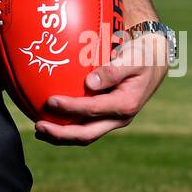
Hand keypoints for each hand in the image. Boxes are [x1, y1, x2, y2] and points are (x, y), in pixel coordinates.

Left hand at [34, 32, 167, 145]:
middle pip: (87, 134)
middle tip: (38, 127)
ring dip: (61, 135)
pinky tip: (49, 119)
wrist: (152, 63)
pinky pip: (84, 125)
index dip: (71, 108)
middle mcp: (118, 118)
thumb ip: (113, 70)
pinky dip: (66, 126)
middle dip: (61, 134)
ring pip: (84, 134)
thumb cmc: (141, 56)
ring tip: (39, 130)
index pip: (93, 110)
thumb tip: (89, 83)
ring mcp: (111, 120)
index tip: (50, 101)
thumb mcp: (133, 58)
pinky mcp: (105, 116)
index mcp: (125, 105)